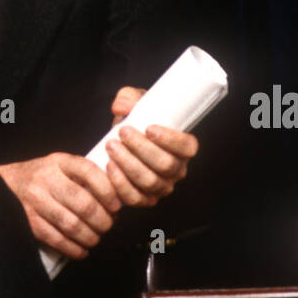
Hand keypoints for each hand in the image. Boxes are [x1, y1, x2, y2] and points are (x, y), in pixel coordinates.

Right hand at [0, 153, 122, 259]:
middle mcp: (47, 179)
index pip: (89, 172)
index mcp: (59, 162)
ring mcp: (36, 201)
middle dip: (103, 220)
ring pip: (72, 225)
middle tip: (108, 225)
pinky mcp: (29, 221)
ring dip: (90, 236)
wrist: (3, 184)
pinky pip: (57, 239)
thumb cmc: (41, 177)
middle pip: (84, 204)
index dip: (108, 191)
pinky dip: (74, 249)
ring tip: (96, 238)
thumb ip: (84, 176)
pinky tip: (82, 250)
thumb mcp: (61, 166)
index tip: (116, 206)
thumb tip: (115, 198)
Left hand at [105, 85, 198, 207]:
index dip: (171, 140)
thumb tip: (121, 106)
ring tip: (112, 146)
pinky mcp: (144, 199)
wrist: (121, 140)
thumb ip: (129, 98)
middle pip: (165, 165)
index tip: (149, 128)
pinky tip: (110, 166)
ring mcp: (162, 187)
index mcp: (183, 147)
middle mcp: (177, 170)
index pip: (188, 147)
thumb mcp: (135, 102)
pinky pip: (135, 198)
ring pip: (150, 181)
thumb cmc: (136, 120)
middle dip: (142, 148)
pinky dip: (120, 183)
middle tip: (123, 132)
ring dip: (128, 163)